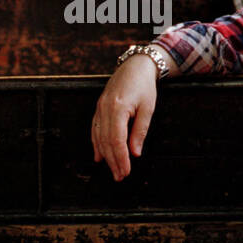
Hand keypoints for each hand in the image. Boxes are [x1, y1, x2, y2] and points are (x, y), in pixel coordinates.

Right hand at [91, 54, 158, 180]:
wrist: (135, 66)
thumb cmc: (143, 85)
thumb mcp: (147, 108)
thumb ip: (140, 131)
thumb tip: (135, 152)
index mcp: (117, 108)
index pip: (117, 140)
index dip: (120, 159)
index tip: (126, 171)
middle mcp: (104, 109)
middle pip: (106, 142)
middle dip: (113, 161)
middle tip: (119, 176)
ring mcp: (99, 108)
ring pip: (98, 137)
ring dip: (105, 156)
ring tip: (112, 170)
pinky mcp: (99, 108)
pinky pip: (95, 129)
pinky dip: (96, 144)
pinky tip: (99, 155)